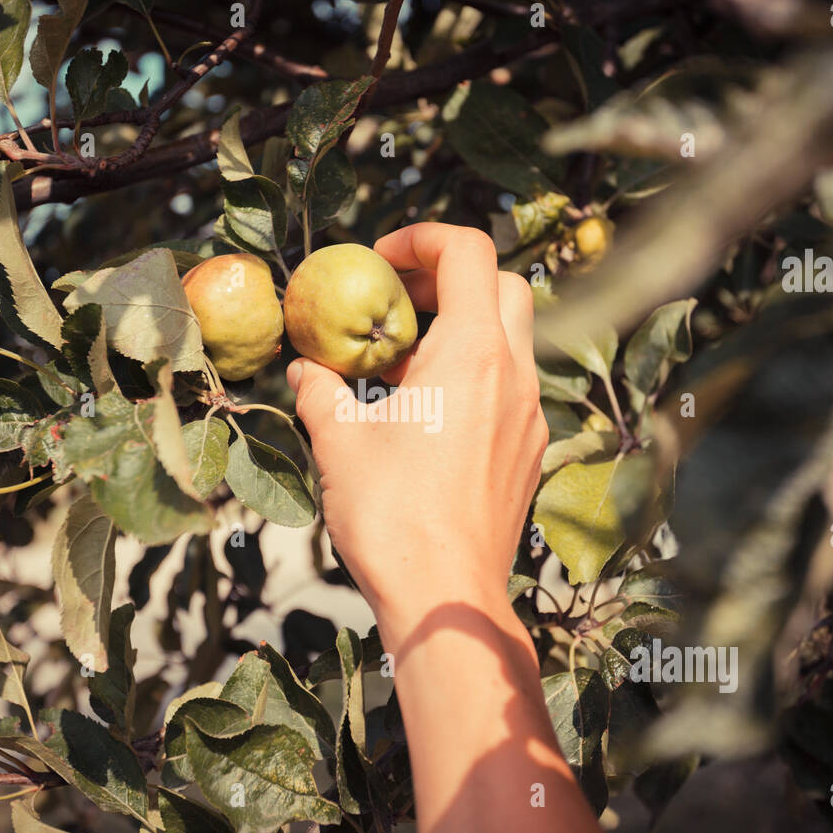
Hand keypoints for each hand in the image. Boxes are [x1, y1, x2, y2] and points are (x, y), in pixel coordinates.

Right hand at [286, 223, 547, 646]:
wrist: (445, 595)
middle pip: (501, 286)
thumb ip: (319, 390)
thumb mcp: (338, 441)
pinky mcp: (528, 452)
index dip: (422, 238)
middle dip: (446, 277)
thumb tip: (304, 370)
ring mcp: (529, 416)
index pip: (468, 252)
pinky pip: (509, 387)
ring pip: (509, 339)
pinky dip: (472, 374)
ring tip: (399, 359)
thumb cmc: (391, 515)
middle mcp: (514, 375)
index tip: (378, 258)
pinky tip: (426, 410)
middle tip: (393, 297)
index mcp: (472, 353)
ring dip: (458, 329)